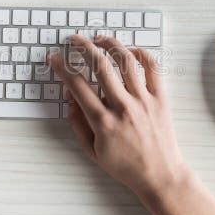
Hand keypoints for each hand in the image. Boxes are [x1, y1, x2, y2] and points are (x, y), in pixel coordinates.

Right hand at [48, 34, 186, 196]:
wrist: (160, 176)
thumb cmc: (126, 166)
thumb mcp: (92, 151)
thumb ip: (77, 123)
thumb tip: (70, 98)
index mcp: (103, 122)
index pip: (77, 85)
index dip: (61, 67)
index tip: (54, 58)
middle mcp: (123, 107)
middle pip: (100, 65)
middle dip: (83, 46)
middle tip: (74, 40)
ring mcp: (143, 101)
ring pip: (126, 61)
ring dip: (110, 44)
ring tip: (100, 39)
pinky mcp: (160, 99)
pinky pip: (153, 68)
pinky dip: (141, 54)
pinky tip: (130, 51)